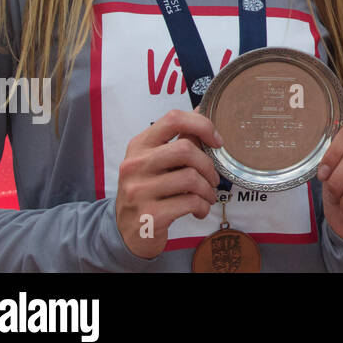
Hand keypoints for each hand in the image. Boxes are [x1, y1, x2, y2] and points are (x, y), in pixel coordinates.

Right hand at [115, 109, 221, 258]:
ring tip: (207, 196)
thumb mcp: (156, 162)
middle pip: (185, 150)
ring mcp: (139, 191)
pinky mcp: (149, 215)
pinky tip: (199, 209)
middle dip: (208, 165)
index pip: (173, 119)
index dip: (202, 125)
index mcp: (139, 146)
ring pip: (190, 178)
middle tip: (212, 178)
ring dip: (207, 189)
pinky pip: (190, 202)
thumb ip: (178, 139)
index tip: (217, 141)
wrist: (124, 231)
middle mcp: (134, 165)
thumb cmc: (147, 191)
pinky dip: (202, 206)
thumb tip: (202, 110)